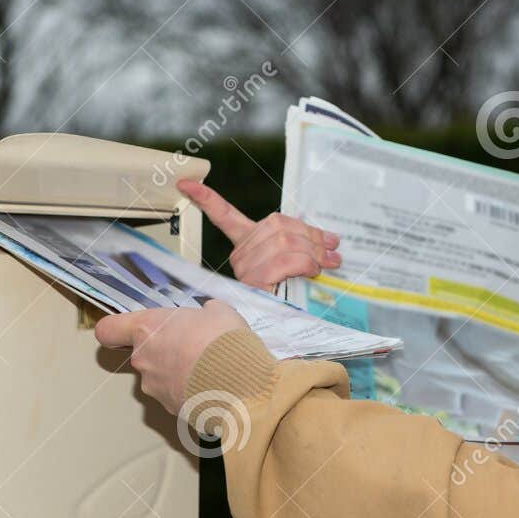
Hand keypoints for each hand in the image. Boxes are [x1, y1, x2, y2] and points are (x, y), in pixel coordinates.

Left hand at [94, 299, 248, 413]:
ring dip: (179, 372)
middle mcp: (144, 360)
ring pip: (160, 376)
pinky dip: (191, 390)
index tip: (127, 330)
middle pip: (143, 354)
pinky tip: (214, 384)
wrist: (241, 384)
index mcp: (148, 329)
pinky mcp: (171, 409)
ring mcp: (155, 388)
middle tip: (193, 345)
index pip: (108, 330)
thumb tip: (208, 314)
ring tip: (210, 367)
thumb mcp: (219, 312)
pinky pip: (177, 395)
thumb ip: (204, 312)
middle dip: (165, 350)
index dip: (116, 329)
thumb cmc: (224, 342)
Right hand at [178, 179, 340, 290]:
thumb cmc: (291, 300)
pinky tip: (313, 271)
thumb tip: (331, 239)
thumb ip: (304, 247)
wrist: (282, 335)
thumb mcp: (296, 265)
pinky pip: (284, 260)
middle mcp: (240, 255)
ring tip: (328, 262)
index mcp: (246, 246)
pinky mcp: (253, 282)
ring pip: (284, 241)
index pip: (223, 216)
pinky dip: (305, 262)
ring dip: (312, 250)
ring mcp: (244, 268)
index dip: (205, 198)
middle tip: (332, 248)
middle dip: (310, 235)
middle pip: (276, 226)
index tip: (185, 183)